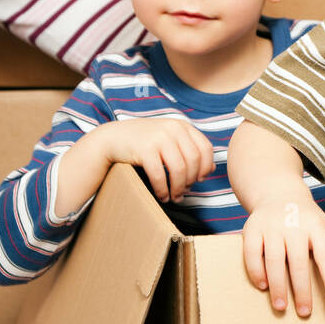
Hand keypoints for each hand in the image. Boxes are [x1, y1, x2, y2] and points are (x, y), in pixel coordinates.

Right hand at [97, 118, 215, 202]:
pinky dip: (163, 189)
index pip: (205, 148)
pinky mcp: (145, 149)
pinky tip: (162, 196)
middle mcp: (173, 128)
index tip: (200, 180)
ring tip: (174, 197)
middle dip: (191, 181)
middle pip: (194, 161)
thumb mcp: (169, 138)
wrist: (113, 137)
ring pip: (179, 170)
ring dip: (178, 188)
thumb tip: (211, 169)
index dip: (206, 167)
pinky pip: (160, 175)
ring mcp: (159, 137)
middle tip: (183, 192)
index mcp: (182, 126)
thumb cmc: (143, 141)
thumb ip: (188, 148)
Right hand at [241, 194, 324, 317]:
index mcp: (315, 226)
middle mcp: (293, 224)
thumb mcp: (321, 224)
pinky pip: (252, 254)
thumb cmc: (305, 218)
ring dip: (278, 286)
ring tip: (281, 306)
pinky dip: (256, 272)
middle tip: (304, 312)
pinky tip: (263, 286)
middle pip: (298, 262)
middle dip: (302, 290)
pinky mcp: (252, 228)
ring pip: (274, 260)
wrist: (278, 192)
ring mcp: (271, 225)